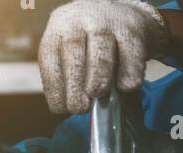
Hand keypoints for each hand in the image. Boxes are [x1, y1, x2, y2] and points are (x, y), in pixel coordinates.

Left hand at [39, 0, 168, 114]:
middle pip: (73, 49)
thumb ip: (69, 73)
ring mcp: (107, 22)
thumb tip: (71, 105)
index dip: (54, 85)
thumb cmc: (92, 41)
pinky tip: (125, 87)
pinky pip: (130, 53)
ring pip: (100, 48)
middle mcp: (80, 20)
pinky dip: (128, 72)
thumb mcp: (72, 49)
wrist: (124, 14)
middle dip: (74, 83)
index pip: (50, 56)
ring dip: (99, 76)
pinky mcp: (132, 29)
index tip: (61, 108)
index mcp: (59, 26)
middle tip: (79, 107)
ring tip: (98, 94)